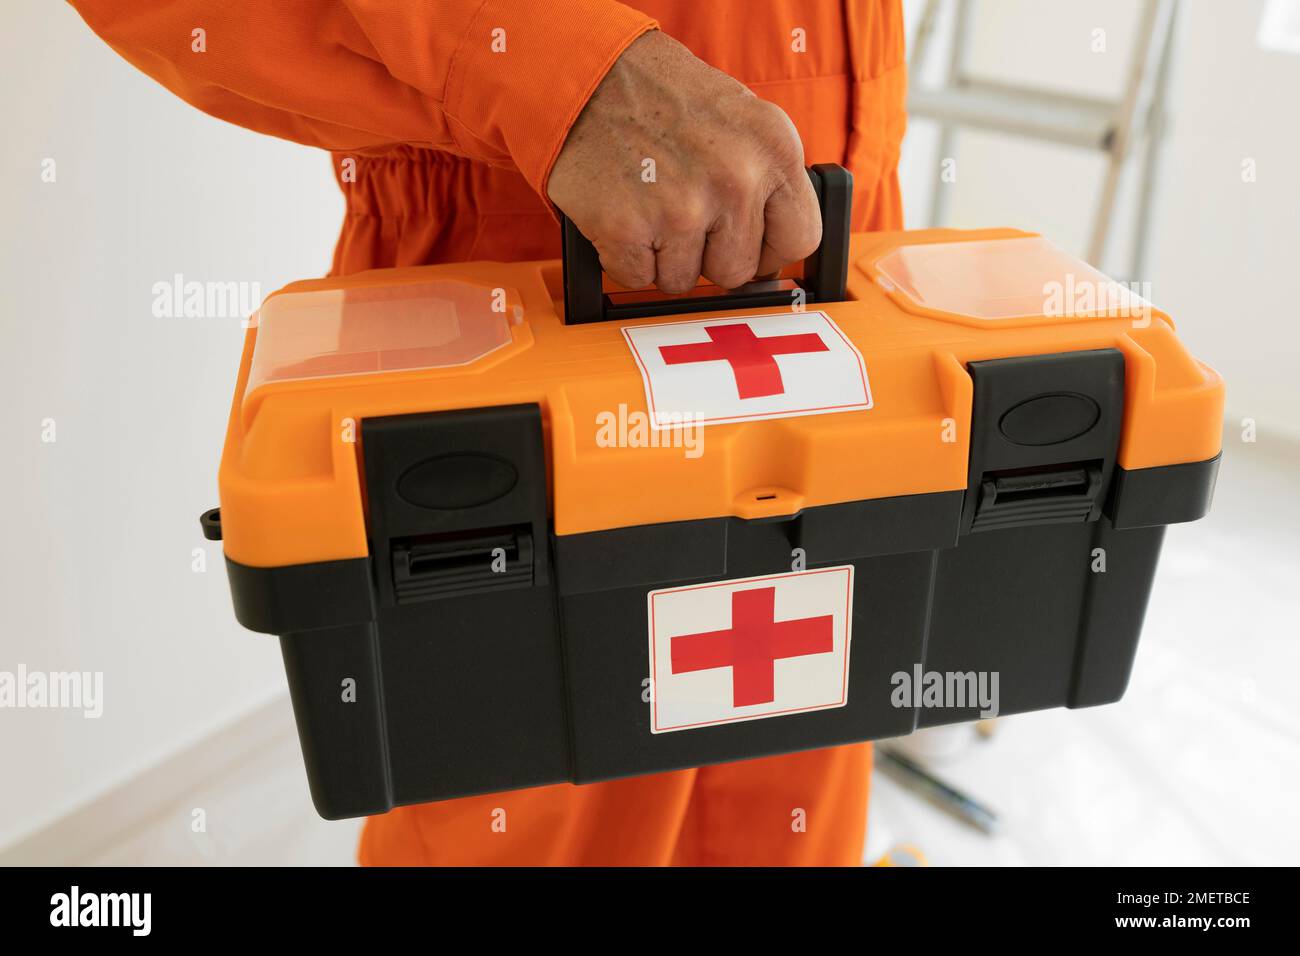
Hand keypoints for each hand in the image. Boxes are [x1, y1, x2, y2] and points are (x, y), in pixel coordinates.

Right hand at [546, 30, 820, 293]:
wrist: (589, 72)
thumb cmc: (662, 96)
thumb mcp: (742, 119)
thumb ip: (766, 179)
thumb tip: (773, 250)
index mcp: (773, 147)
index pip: (800, 239)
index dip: (768, 250)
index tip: (746, 244)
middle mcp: (734, 178)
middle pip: (737, 271)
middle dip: (707, 254)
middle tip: (682, 213)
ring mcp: (680, 207)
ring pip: (683, 281)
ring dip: (662, 256)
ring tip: (651, 206)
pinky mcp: (626, 229)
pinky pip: (636, 278)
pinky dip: (624, 255)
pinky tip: (624, 214)